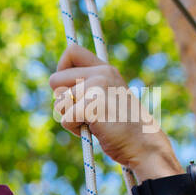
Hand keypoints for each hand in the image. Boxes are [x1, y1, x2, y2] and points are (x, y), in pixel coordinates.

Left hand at [48, 44, 178, 173]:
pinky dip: (75, 129)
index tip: (66, 87)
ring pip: (58, 102)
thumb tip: (54, 81)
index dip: (61, 69)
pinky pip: (65, 119)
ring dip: (70, 117)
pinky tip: (95, 129)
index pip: (71, 52)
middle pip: (54, 80)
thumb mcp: (104, 96)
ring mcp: (98, 86)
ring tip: (93, 121)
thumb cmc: (120, 124)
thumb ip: (86, 84)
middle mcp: (102, 72)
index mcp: (105, 68)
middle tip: (83, 112)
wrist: (142, 143)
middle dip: (62, 101)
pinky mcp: (93, 105)